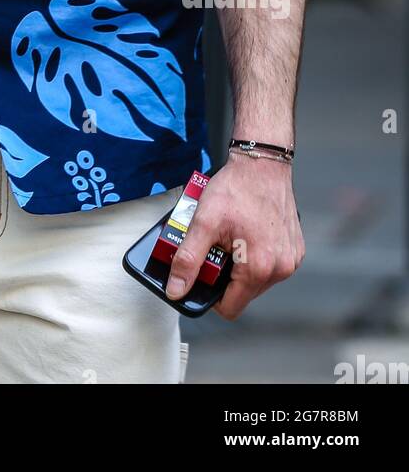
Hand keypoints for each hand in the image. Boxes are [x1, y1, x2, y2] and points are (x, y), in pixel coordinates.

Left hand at [164, 154, 304, 318]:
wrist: (262, 163)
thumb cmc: (235, 188)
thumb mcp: (203, 222)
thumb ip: (187, 259)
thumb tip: (176, 290)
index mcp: (259, 268)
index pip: (230, 308)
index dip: (210, 296)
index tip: (202, 273)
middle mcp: (281, 269)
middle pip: (243, 293)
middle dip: (225, 276)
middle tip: (214, 248)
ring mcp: (291, 259)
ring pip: (256, 280)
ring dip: (240, 266)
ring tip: (229, 239)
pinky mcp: (295, 249)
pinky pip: (270, 266)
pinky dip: (255, 255)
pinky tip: (245, 233)